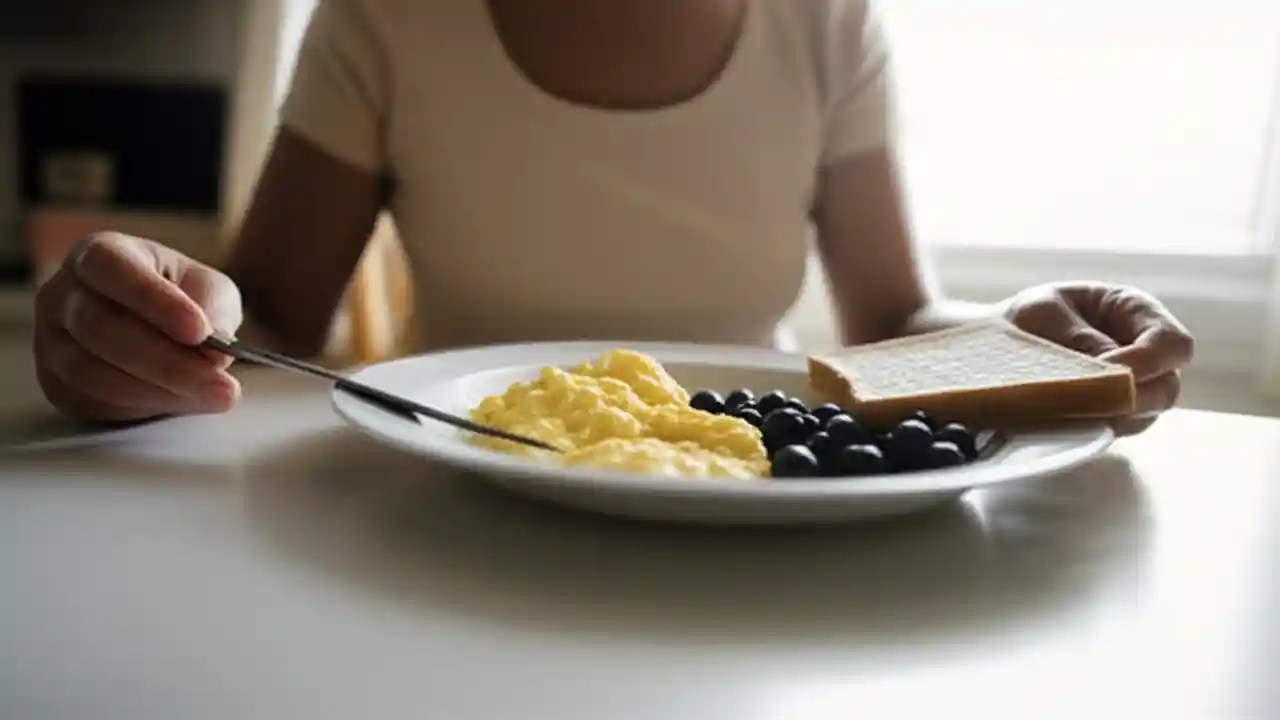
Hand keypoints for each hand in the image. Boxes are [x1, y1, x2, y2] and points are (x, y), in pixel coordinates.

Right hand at [34, 232, 243, 421]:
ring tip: (213, 396)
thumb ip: (213, 310)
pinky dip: (143, 407)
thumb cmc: (183, 299)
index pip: (110, 267)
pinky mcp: (57, 385)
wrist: (163, 330)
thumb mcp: (209, 291)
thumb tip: (212, 355)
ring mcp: (50, 342)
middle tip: (221, 383)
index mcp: (98, 254)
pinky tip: (182, 401)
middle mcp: (61, 294)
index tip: (200, 331)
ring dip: (159, 390)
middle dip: (166, 362)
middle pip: (99, 328)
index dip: (153, 300)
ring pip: (92, 373)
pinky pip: (92, 402)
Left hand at [1002, 282, 1193, 434]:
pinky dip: (1090, 430)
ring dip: (1109, 418)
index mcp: (1137, 314)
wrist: (998, 343)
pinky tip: (1060, 423)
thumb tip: (1112, 369)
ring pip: (1141, 417)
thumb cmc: (1027, 317)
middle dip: (1131, 398)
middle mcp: (1144, 356)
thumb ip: (1079, 339)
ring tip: (1068, 411)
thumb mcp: (1045, 312)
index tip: (1111, 373)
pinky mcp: (1107, 417)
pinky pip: (1111, 432)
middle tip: (1090, 399)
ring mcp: (1129, 392)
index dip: (1150, 362)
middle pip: (1166, 389)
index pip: (1172, 344)